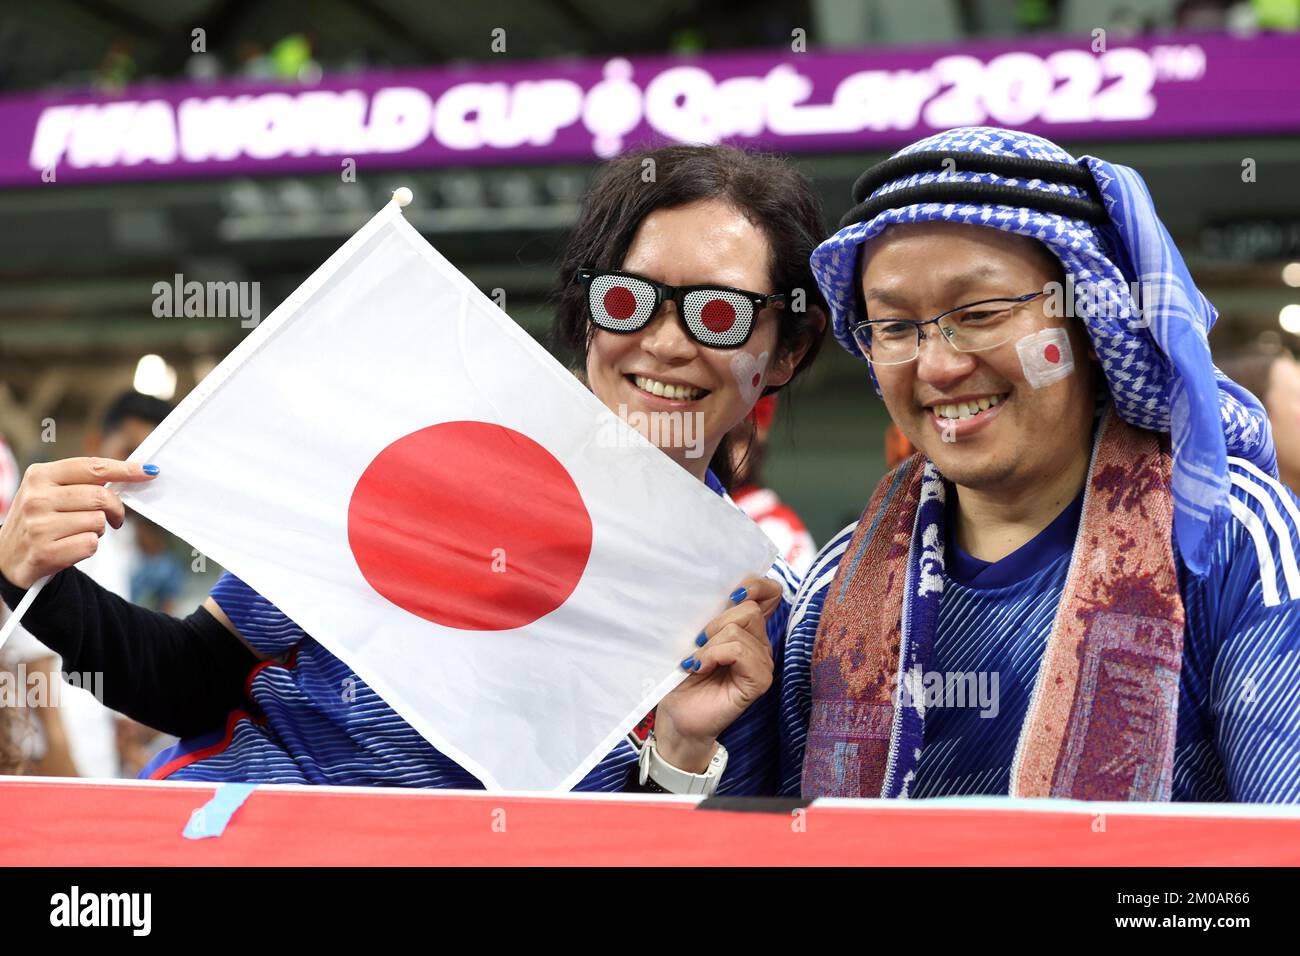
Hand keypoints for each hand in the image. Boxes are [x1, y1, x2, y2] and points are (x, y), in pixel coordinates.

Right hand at [0, 457, 156, 589]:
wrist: (7, 557)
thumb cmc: (40, 520)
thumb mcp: (50, 492)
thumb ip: (83, 482)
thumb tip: (132, 472)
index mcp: (40, 475)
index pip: (92, 467)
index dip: (125, 469)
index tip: (148, 472)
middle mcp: (36, 498)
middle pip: (100, 497)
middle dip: (116, 509)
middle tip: (115, 518)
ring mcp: (38, 525)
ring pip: (97, 522)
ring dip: (98, 529)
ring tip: (78, 532)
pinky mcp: (44, 552)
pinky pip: (90, 545)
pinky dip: (88, 547)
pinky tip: (71, 547)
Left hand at [654, 574, 782, 772]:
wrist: (677, 715)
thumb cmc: (682, 676)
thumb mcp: (694, 637)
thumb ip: (709, 614)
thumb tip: (714, 591)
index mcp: (747, 629)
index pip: (770, 594)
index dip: (756, 585)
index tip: (730, 595)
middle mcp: (760, 644)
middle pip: (749, 608)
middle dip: (716, 621)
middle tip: (697, 642)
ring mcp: (762, 663)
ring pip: (740, 630)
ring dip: (709, 644)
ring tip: (696, 662)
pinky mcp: (759, 681)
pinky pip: (739, 652)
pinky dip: (714, 655)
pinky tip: (700, 667)